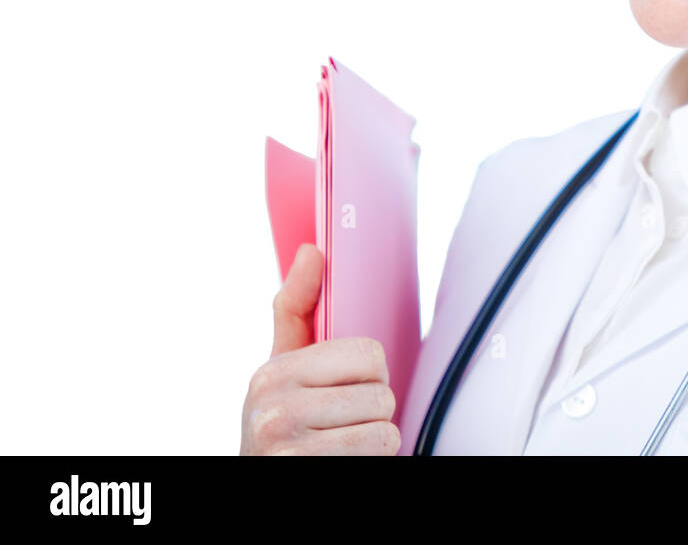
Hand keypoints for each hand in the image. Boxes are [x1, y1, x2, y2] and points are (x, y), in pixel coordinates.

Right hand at [240, 243, 400, 454]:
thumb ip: (296, 310)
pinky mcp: (304, 470)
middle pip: (381, 392)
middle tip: (345, 421)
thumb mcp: (283, 370)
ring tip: (344, 442)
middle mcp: (274, 409)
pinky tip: (344, 459)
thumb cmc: (283, 423)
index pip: (369, 353)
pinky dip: (374, 460)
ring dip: (375, 439)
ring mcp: (287, 446)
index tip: (347, 387)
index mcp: (273, 373)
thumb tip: (311, 250)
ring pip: (384, 426)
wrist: (262, 479)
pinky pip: (379, 453)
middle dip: (373, 409)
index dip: (370, 373)